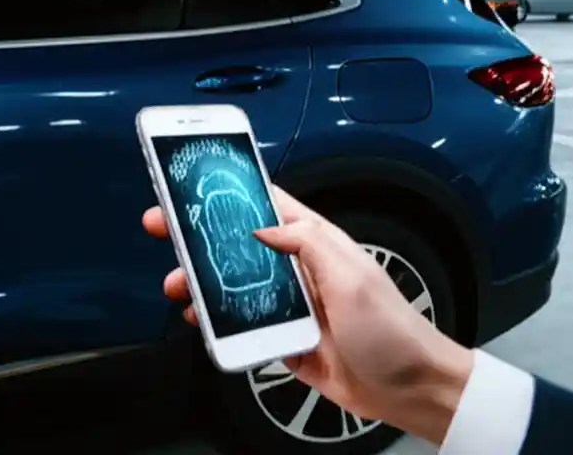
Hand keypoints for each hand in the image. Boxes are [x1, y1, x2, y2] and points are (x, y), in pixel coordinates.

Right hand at [142, 187, 473, 443]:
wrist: (409, 388)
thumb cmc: (392, 330)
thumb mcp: (351, 275)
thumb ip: (308, 243)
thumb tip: (264, 224)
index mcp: (319, 244)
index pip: (268, 206)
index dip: (232, 193)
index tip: (193, 185)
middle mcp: (303, 271)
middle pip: (241, 246)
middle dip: (201, 237)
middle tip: (163, 228)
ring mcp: (294, 306)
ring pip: (236, 287)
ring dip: (203, 284)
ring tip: (177, 286)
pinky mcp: (288, 340)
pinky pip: (245, 326)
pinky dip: (220, 324)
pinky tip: (201, 321)